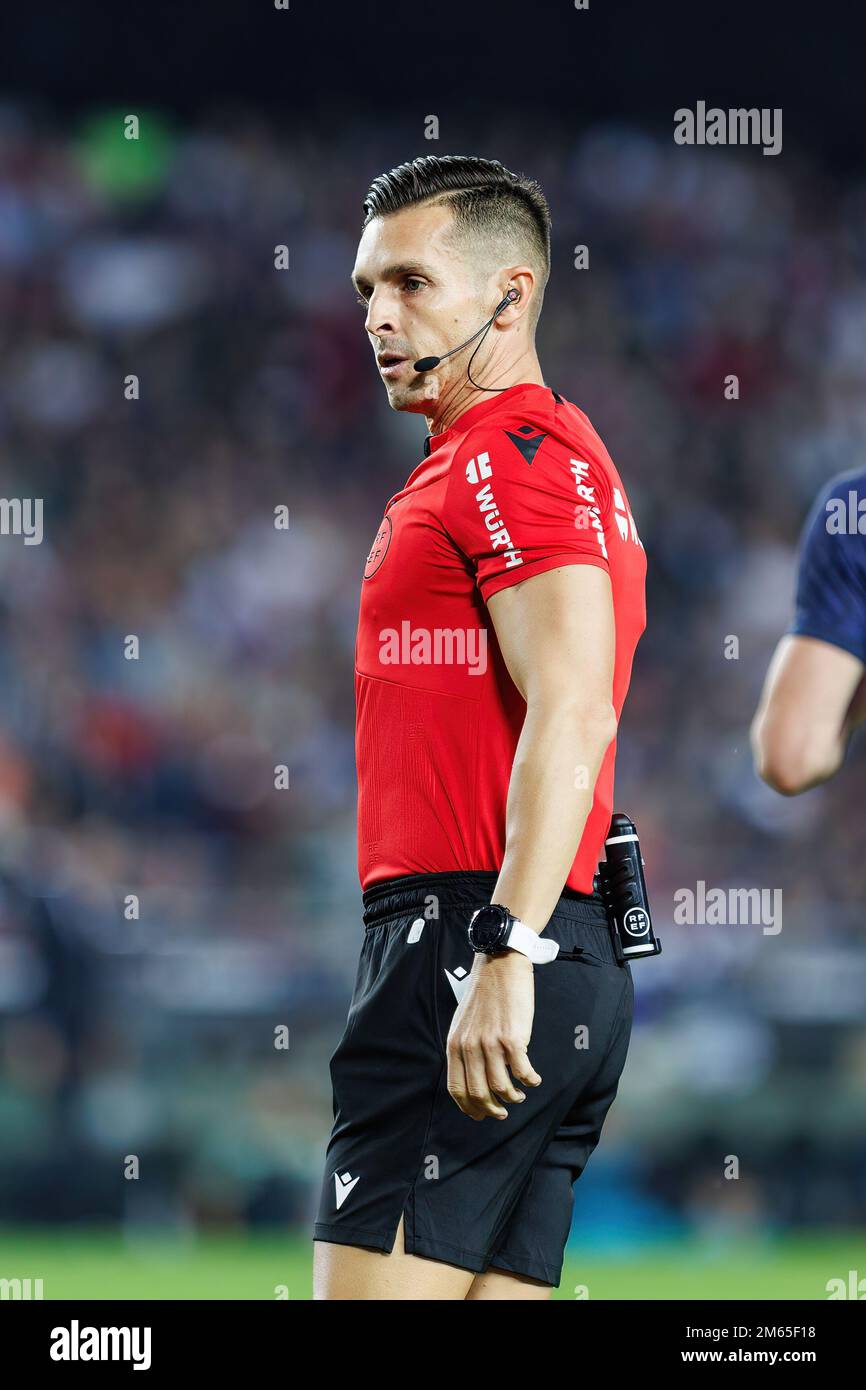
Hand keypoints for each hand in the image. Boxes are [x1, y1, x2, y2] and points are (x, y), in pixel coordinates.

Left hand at [446, 951, 541, 1119]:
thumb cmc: (484, 993)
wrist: (499, 965)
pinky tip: (533, 1080)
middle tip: (501, 1114)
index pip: (457, 1088)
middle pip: (479, 1093)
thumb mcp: (463, 1022)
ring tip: (519, 1095)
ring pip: (501, 1087)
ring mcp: (491, 1044)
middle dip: (491, 1109)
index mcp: (455, 1044)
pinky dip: (530, 1081)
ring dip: (513, 1097)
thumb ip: (464, 1046)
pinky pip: (522, 1072)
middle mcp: (470, 1047)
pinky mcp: (513, 1038)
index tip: (479, 1115)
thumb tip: (472, 1073)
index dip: (469, 1107)